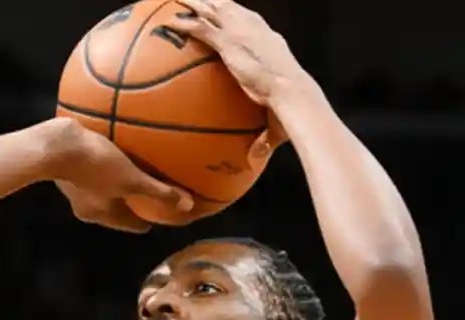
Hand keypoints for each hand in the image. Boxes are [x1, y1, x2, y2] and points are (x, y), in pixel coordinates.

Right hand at [44, 118, 193, 232]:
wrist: (52, 144)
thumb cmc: (95, 166)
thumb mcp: (131, 180)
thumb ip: (159, 193)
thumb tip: (188, 206)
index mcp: (103, 214)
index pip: (132, 225)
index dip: (147, 222)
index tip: (159, 218)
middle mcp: (86, 206)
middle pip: (116, 209)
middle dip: (132, 203)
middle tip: (149, 195)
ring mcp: (74, 188)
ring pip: (102, 190)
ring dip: (116, 185)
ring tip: (131, 172)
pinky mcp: (67, 167)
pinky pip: (91, 171)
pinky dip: (103, 167)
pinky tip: (111, 153)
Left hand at [170, 1, 306, 154]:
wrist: (293, 94)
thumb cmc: (292, 107)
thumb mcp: (276, 120)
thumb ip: (263, 137)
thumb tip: (256, 158)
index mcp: (270, 42)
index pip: (253, 24)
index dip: (241, 18)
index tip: (231, 16)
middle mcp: (256, 31)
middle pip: (230, 9)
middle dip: (215, 3)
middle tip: (201, 1)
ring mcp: (242, 34)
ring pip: (214, 9)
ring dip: (197, 3)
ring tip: (180, 0)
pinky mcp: (230, 42)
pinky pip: (201, 29)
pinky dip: (185, 24)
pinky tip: (170, 23)